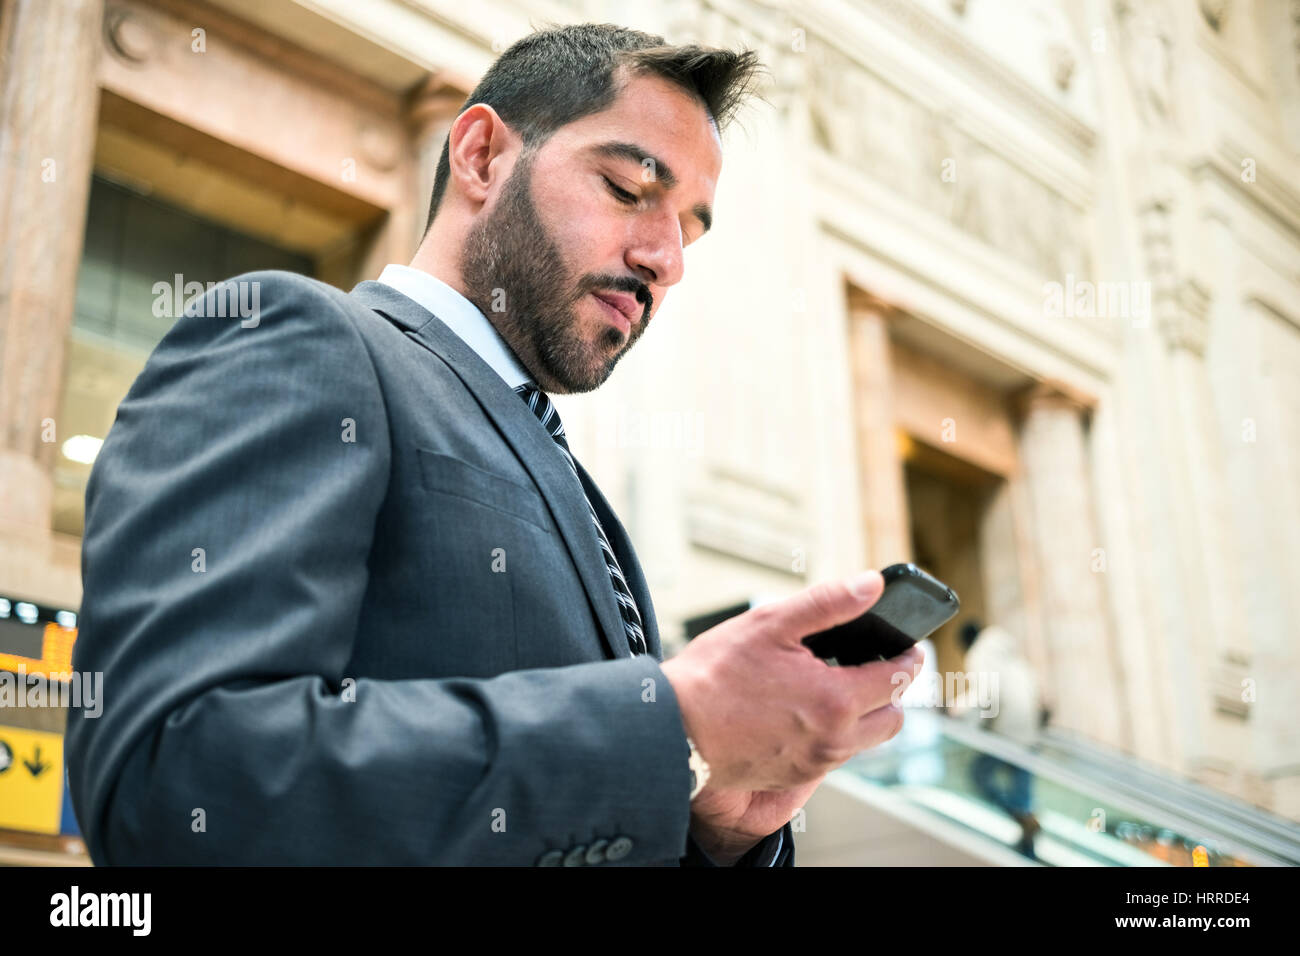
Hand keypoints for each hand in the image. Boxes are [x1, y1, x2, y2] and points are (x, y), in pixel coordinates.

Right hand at [661, 570, 924, 858]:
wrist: (671, 732)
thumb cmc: (714, 676)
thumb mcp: (770, 624)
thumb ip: (828, 603)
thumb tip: (872, 586)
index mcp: (836, 699)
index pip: (898, 678)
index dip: (909, 657)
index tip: (910, 645)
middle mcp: (834, 740)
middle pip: (892, 718)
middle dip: (891, 690)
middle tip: (873, 665)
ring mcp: (814, 764)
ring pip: (864, 740)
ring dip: (863, 713)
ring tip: (833, 684)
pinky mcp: (793, 777)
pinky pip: (833, 755)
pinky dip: (833, 732)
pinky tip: (803, 708)